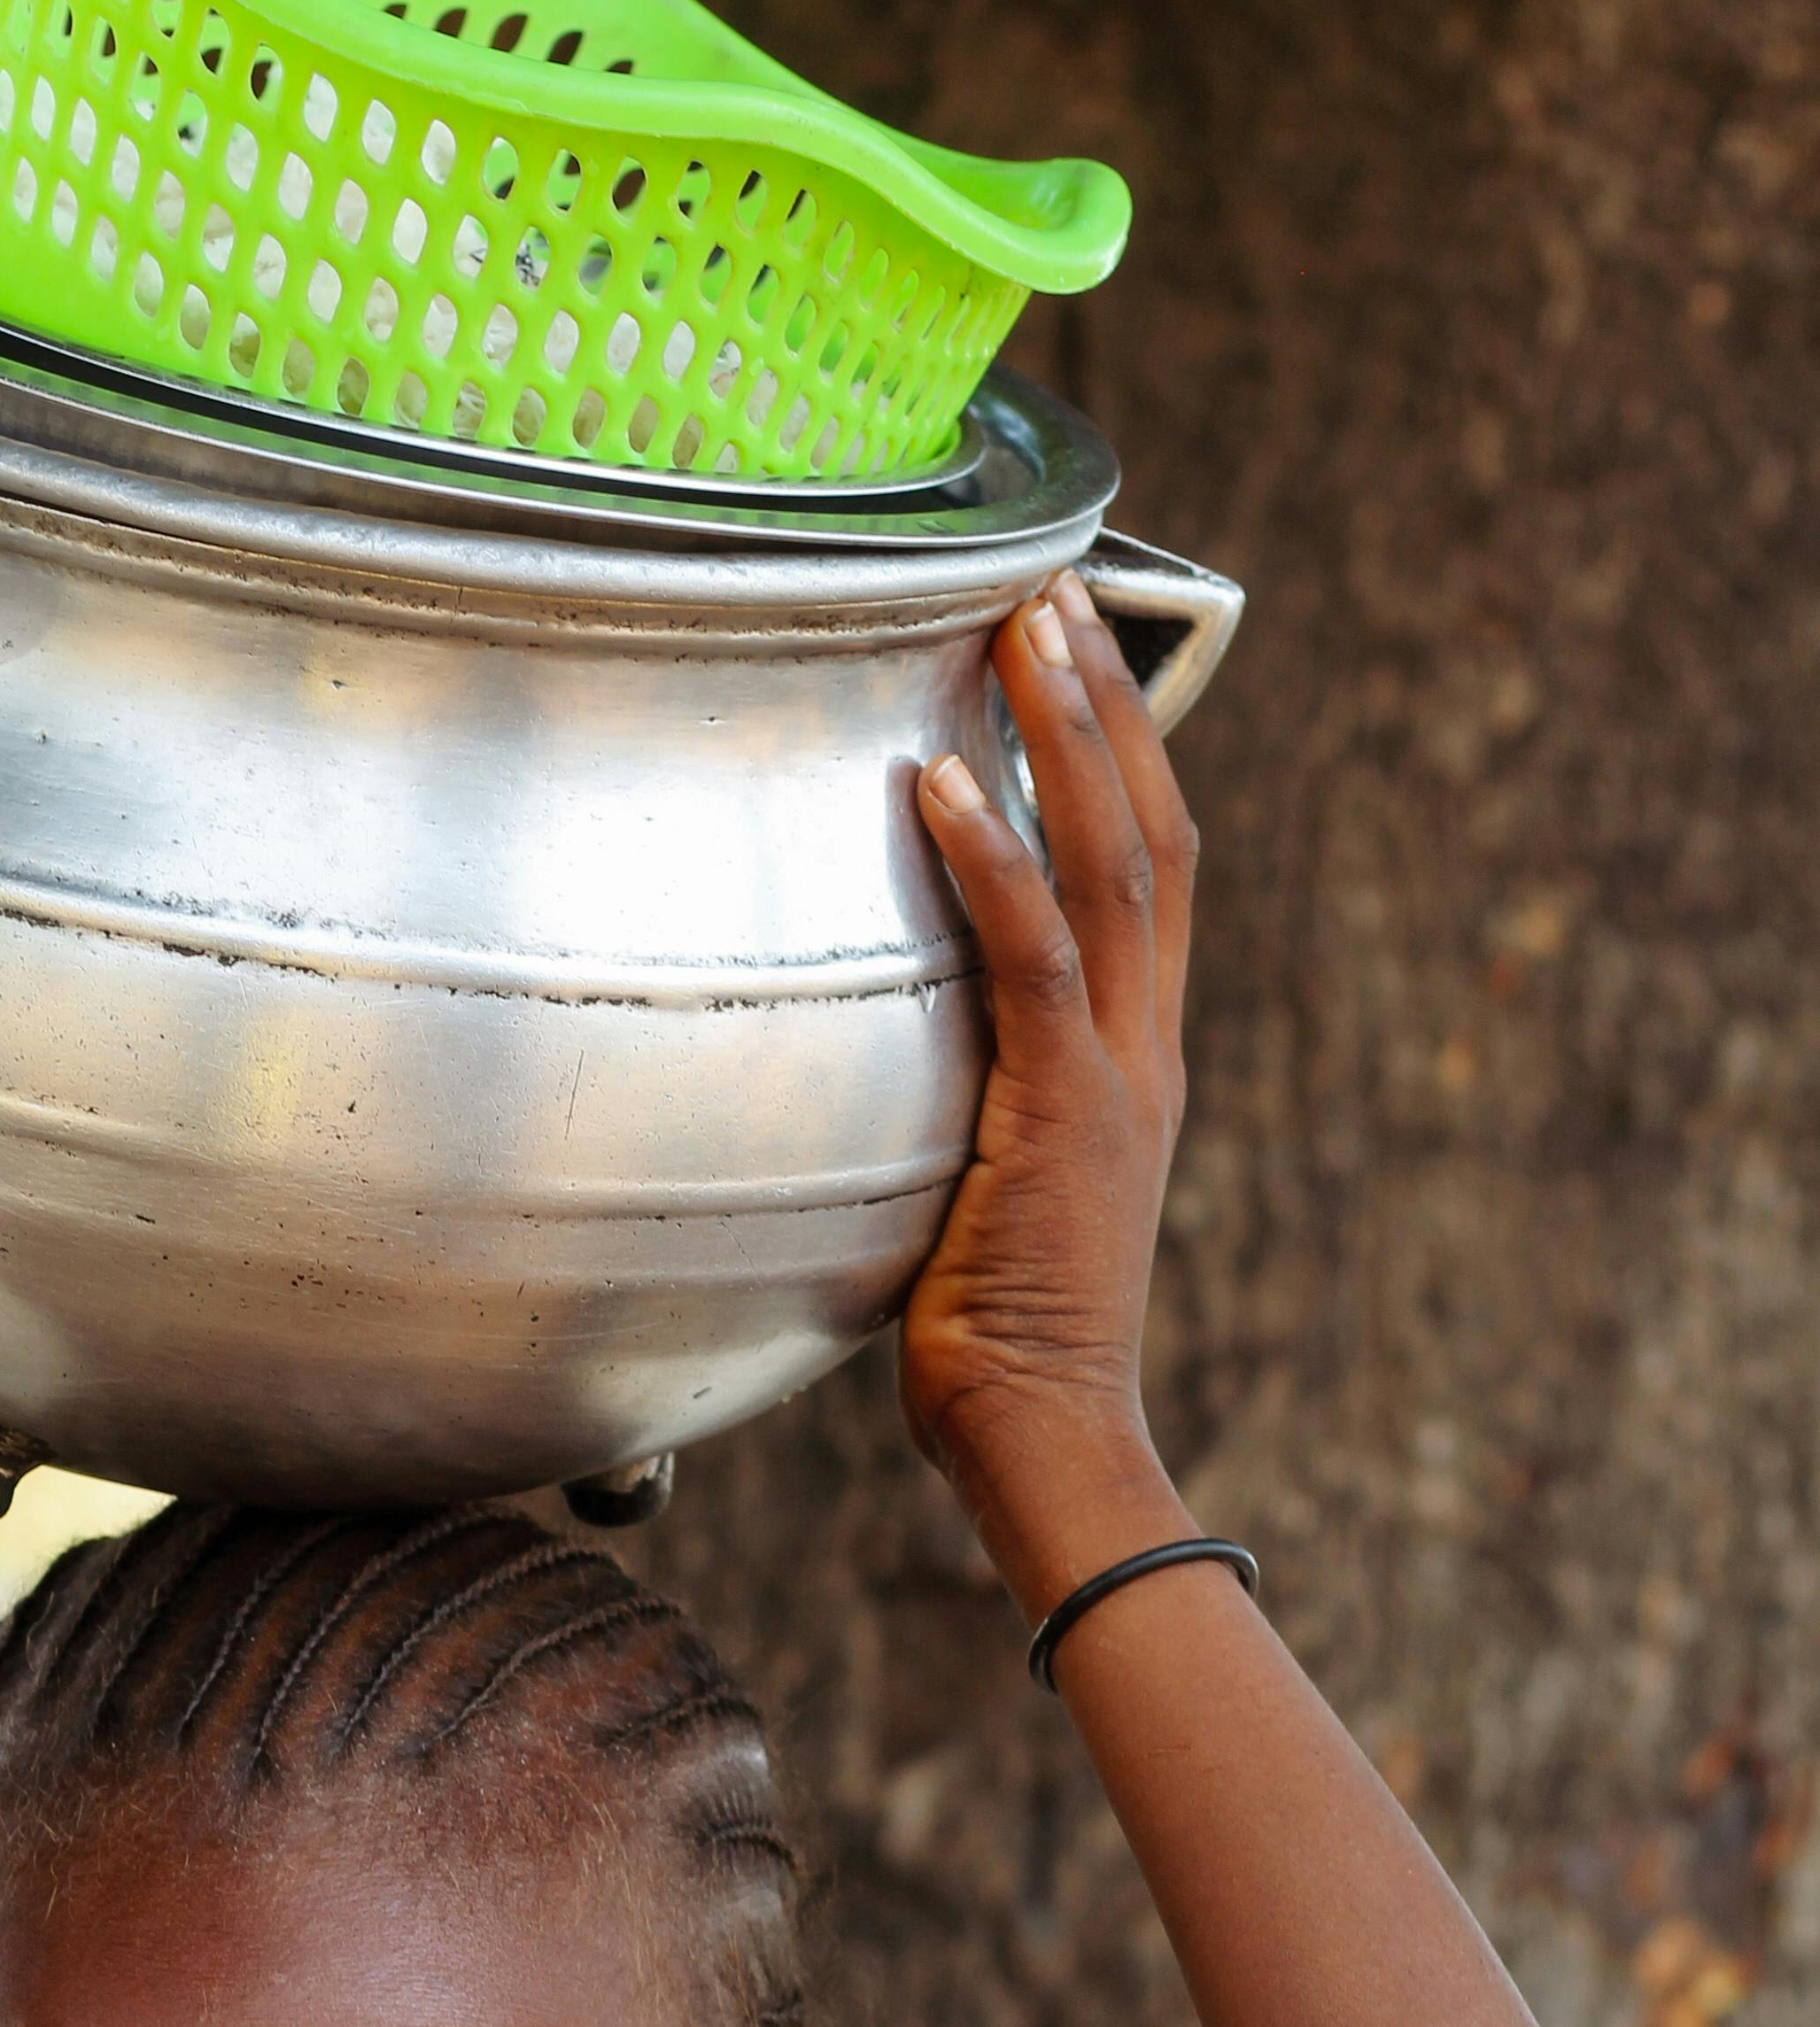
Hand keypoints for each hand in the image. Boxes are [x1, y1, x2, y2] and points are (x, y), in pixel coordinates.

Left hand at [898, 570, 1199, 1612]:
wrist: (1044, 1434)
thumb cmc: (992, 1336)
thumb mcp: (981, 1187)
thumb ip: (959, 1107)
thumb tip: (873, 1064)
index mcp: (1132, 1059)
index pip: (1149, 873)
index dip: (1123, 755)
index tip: (1076, 658)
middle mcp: (1144, 1046)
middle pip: (1152, 832)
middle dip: (1106, 702)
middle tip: (1053, 591)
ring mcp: (1114, 1074)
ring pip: (1113, 863)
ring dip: (1065, 737)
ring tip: (1019, 628)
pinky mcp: (1063, 1113)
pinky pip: (1028, 961)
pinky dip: (988, 863)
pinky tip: (935, 787)